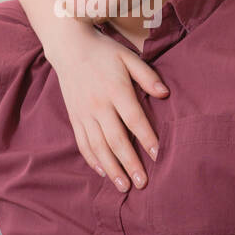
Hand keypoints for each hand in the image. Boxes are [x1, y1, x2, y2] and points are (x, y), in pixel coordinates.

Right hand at [46, 24, 167, 191]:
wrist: (68, 47)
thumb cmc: (103, 52)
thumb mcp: (128, 57)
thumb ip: (147, 76)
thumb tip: (165, 94)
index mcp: (115, 89)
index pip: (134, 119)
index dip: (146, 138)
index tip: (158, 156)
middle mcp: (98, 105)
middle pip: (116, 139)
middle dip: (130, 163)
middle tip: (142, 183)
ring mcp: (84, 113)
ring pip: (98, 147)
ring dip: (112, 168)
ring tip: (124, 186)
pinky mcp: (75, 118)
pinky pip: (83, 143)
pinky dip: (93, 160)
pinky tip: (104, 172)